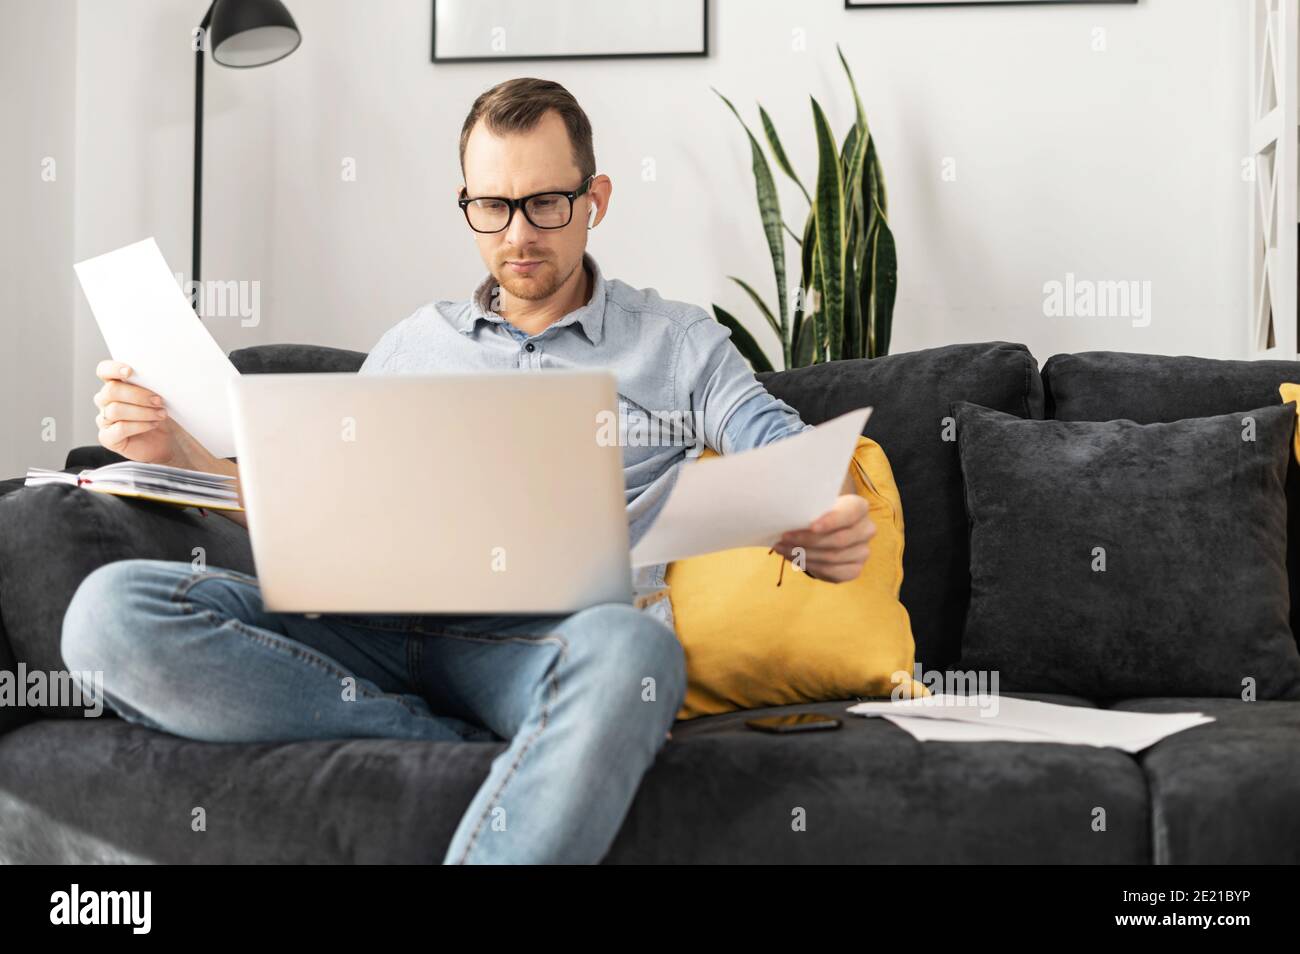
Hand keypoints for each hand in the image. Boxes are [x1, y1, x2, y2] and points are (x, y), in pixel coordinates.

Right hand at [93, 360, 208, 467]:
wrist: (164, 442)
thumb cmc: (159, 415)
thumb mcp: (158, 397)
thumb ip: (152, 385)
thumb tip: (159, 376)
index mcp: (115, 385)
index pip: (104, 371)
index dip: (113, 368)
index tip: (130, 371)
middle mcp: (105, 401)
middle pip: (111, 390)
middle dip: (138, 395)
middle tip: (158, 400)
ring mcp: (104, 420)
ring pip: (116, 410)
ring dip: (143, 412)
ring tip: (161, 414)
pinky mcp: (107, 438)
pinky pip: (120, 428)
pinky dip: (140, 425)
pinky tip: (153, 425)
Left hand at [771, 494, 875, 582]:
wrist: (828, 530)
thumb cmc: (819, 514)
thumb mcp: (815, 506)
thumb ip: (808, 510)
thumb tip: (788, 519)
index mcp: (859, 507)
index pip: (849, 514)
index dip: (831, 521)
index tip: (811, 526)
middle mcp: (867, 529)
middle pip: (838, 540)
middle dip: (808, 541)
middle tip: (784, 539)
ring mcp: (863, 551)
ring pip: (833, 557)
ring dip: (804, 555)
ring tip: (783, 549)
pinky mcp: (855, 569)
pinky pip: (833, 572)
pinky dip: (811, 566)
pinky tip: (795, 559)